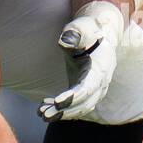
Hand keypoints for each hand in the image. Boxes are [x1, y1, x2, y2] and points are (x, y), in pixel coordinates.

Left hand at [39, 1, 124, 121]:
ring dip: (62, 114)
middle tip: (44, 114)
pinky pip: (76, 105)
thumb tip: (65, 41)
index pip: (89, 88)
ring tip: (41, 114)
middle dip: (65, 111)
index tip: (57, 102)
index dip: (74, 97)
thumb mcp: (81, 28)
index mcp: (101, 68)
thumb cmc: (87, 30)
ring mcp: (95, 89)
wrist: (97, 34)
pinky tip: (44, 106)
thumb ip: (74, 34)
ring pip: (81, 108)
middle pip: (85, 103)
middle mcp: (101, 82)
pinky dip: (62, 109)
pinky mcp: (85, 91)